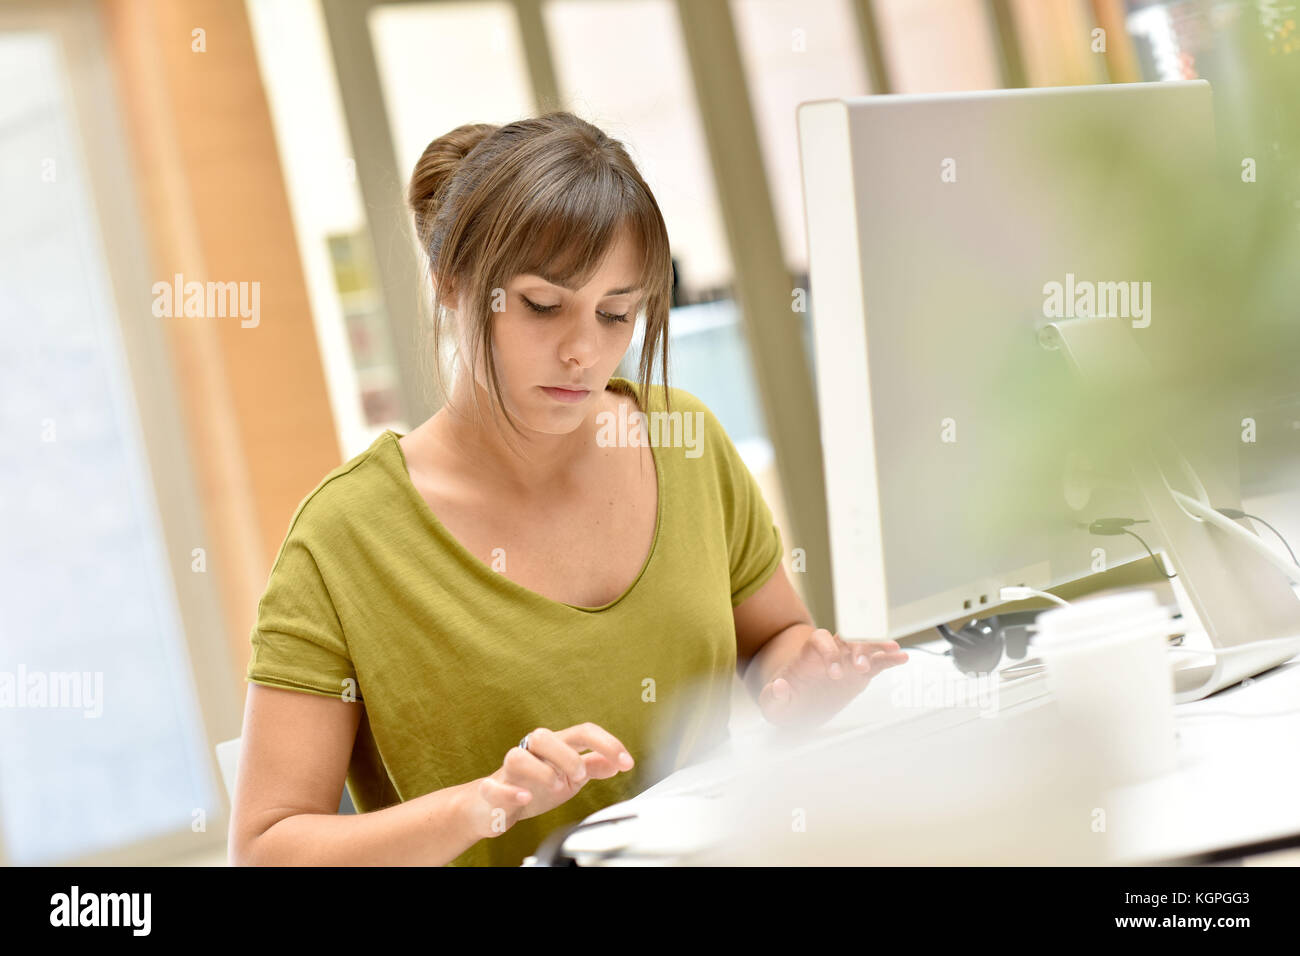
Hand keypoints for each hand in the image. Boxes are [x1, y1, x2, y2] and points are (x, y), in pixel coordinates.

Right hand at [471, 723, 635, 838]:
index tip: (627, 763)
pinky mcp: (490, 790)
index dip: (607, 744)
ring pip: (517, 756)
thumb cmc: (532, 786)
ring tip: (554, 786)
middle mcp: (531, 753)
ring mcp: (509, 771)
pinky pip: (492, 787)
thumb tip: (616, 762)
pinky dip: (509, 792)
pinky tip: (524, 798)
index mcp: (554, 747)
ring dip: (540, 771)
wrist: (492, 807)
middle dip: (567, 755)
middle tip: (579, 776)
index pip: (582, 732)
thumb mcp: (569, 777)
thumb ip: (592, 766)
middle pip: (543, 736)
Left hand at [758, 627, 908, 730]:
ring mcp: (845, 662)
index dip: (829, 652)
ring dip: (877, 647)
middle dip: (856, 647)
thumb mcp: (771, 705)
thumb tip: (780, 687)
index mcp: (807, 656)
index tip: (835, 674)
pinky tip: (902, 657)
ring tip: (893, 651)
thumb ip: (773, 697)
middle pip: (845, 638)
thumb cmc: (782, 703)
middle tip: (861, 667)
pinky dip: (889, 659)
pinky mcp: (858, 675)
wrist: (794, 710)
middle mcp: (829, 654)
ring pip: (863, 645)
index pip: (820, 640)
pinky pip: (876, 662)